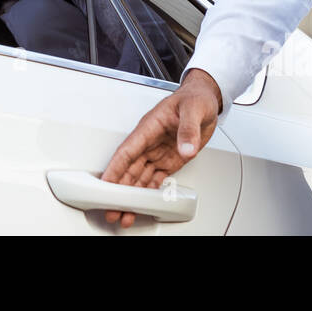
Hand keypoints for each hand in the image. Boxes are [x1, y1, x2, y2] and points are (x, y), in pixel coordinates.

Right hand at [99, 69, 221, 228]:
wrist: (205, 99)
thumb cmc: (194, 98)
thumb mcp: (193, 109)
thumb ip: (188, 130)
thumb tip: (186, 149)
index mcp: (149, 127)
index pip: (127, 151)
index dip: (115, 168)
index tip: (106, 184)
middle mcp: (150, 142)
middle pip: (129, 169)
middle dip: (119, 190)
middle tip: (112, 208)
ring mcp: (158, 152)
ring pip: (140, 177)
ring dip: (132, 195)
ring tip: (124, 212)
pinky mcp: (169, 160)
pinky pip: (155, 179)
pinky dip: (148, 192)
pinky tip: (142, 204)